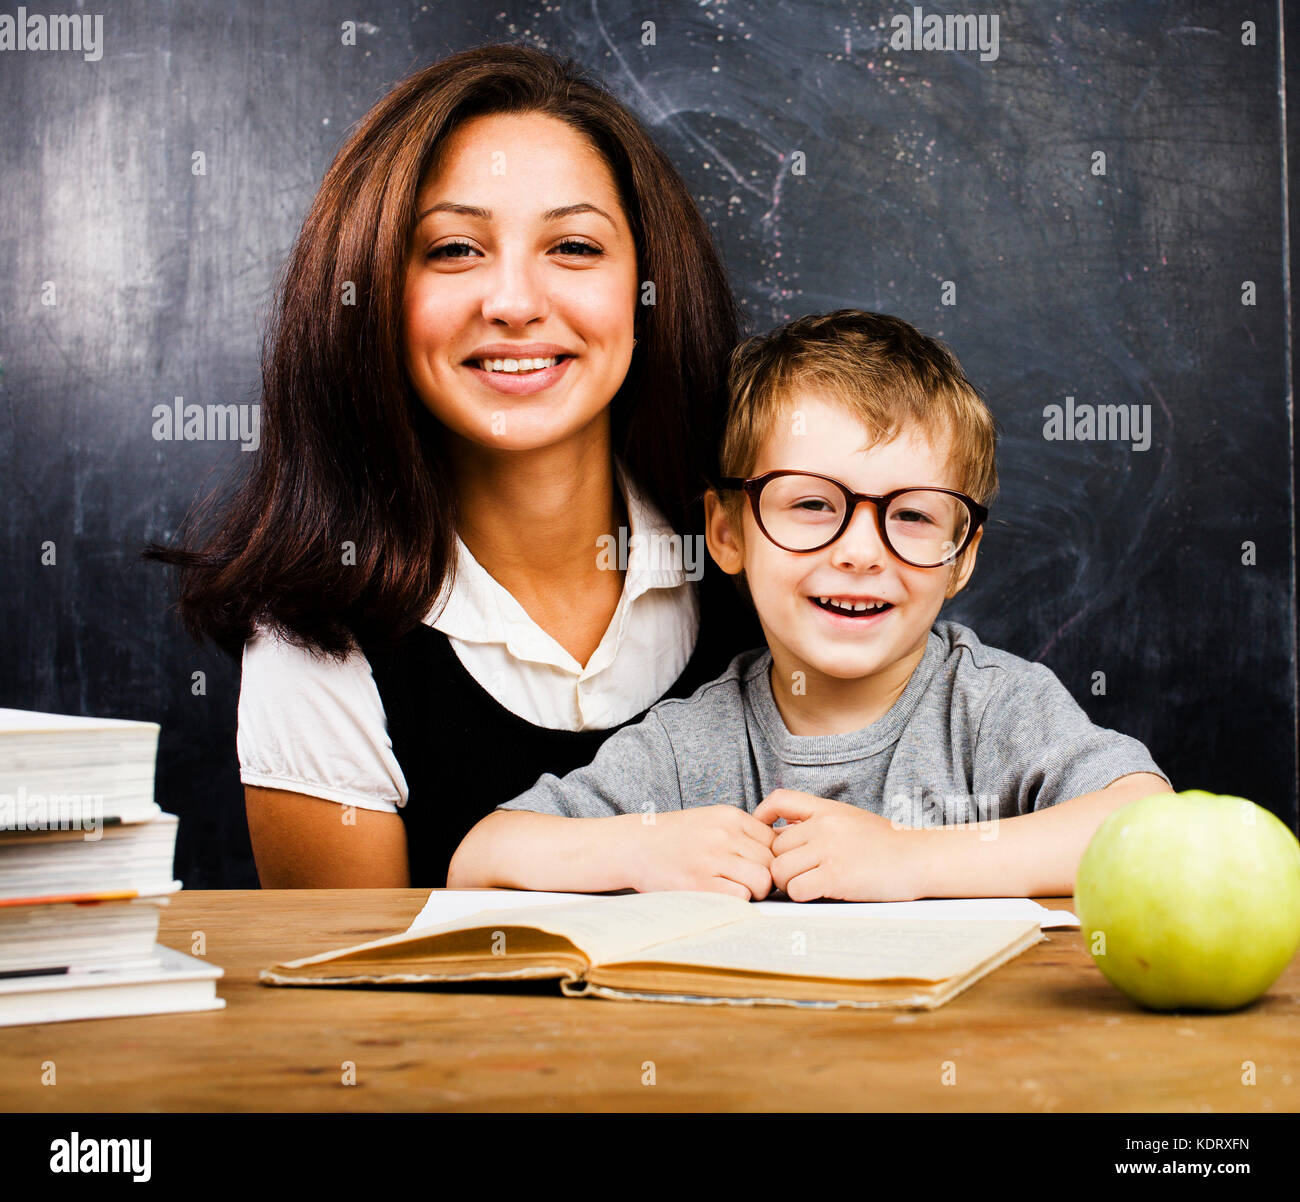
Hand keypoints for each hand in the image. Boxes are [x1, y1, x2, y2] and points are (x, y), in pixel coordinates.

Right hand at [623, 806, 775, 899]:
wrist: (635, 846)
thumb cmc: (675, 838)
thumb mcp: (712, 821)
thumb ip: (743, 833)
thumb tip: (780, 853)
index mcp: (730, 816)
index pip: (776, 840)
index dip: (774, 859)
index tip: (761, 868)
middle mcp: (724, 834)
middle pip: (773, 862)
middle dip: (768, 878)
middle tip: (751, 884)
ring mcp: (712, 858)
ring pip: (763, 880)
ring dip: (756, 892)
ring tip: (738, 890)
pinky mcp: (700, 883)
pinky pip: (741, 896)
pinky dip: (738, 901)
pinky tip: (722, 896)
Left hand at [753, 789, 925, 901]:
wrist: (920, 858)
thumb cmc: (887, 844)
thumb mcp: (850, 820)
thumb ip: (817, 823)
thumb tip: (782, 834)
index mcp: (826, 810)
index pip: (779, 800)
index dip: (761, 815)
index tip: (761, 832)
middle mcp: (823, 826)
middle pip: (774, 848)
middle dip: (781, 865)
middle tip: (798, 875)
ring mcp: (828, 851)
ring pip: (779, 871)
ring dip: (789, 884)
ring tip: (810, 886)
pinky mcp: (835, 877)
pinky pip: (796, 890)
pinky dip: (802, 896)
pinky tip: (819, 894)